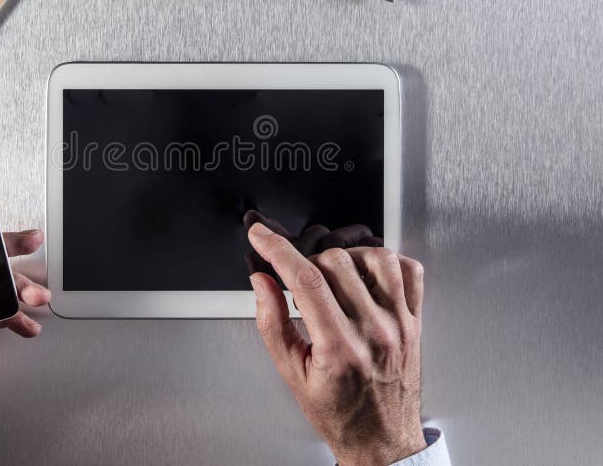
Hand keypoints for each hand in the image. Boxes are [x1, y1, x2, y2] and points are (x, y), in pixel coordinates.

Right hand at [246, 222, 425, 465]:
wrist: (382, 441)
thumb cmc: (339, 413)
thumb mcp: (292, 375)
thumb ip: (272, 324)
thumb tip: (262, 282)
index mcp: (339, 348)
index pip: (304, 281)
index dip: (277, 249)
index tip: (261, 236)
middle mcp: (374, 332)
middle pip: (335, 263)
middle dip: (306, 261)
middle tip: (299, 280)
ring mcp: (400, 324)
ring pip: (375, 257)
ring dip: (345, 257)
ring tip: (332, 275)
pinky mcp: (416, 320)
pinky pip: (410, 270)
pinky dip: (387, 260)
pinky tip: (367, 272)